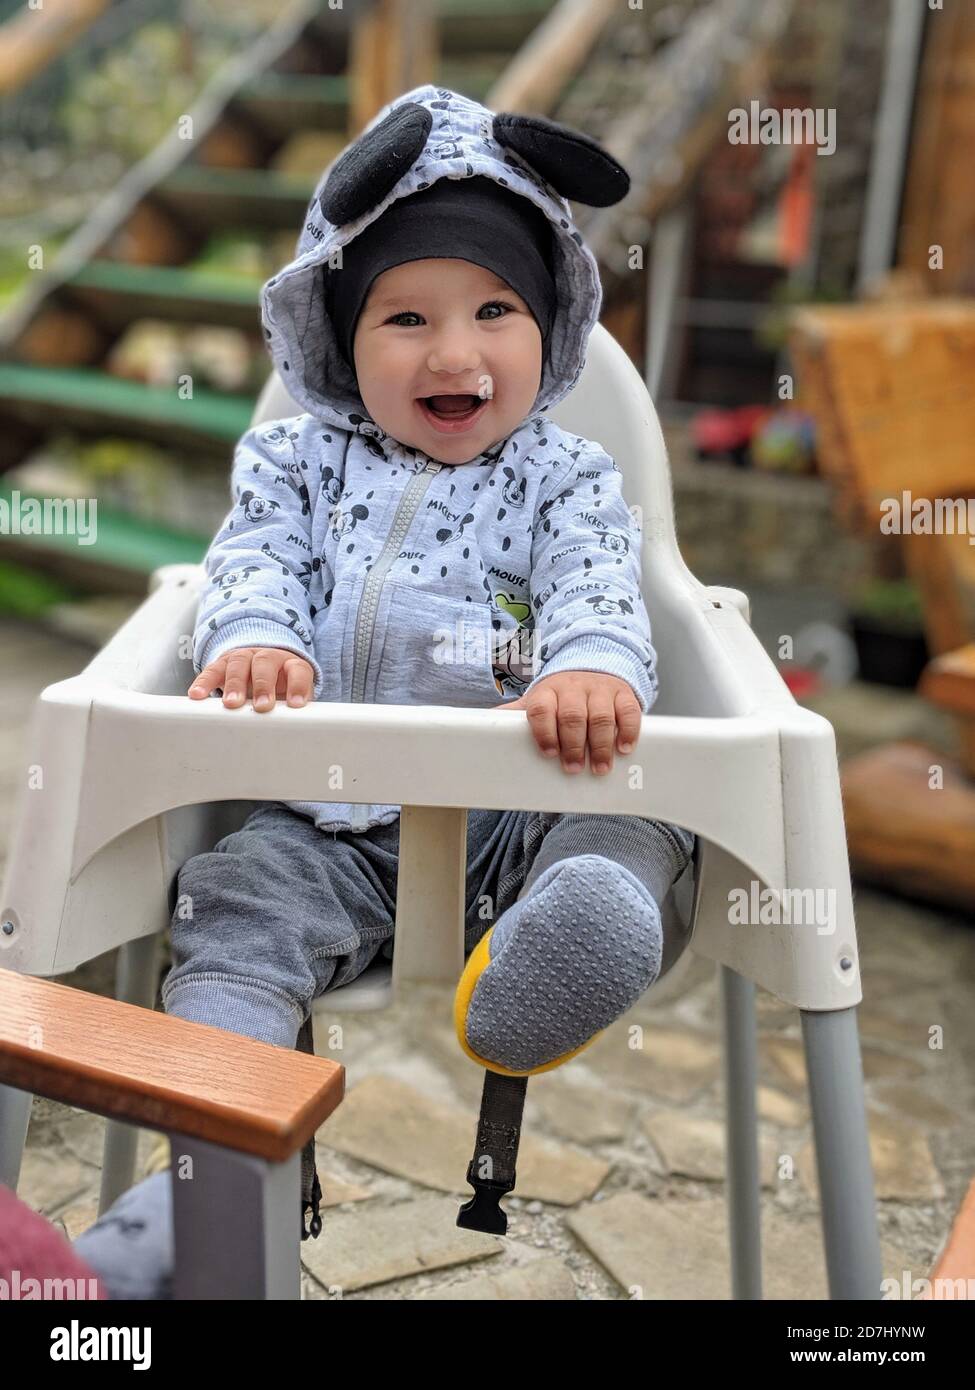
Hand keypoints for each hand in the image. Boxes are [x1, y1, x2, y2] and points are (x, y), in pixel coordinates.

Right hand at [187, 647, 315, 711]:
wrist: (260, 669)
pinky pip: (212, 670)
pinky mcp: (221, 663)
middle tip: (261, 707)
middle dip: (263, 685)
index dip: (298, 686)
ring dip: (234, 684)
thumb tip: (296, 736)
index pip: (298, 670)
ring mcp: (243, 658)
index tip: (295, 705)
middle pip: (265, 664)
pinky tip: (198, 695)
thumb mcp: (290, 697)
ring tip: (230, 704)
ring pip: (239, 664)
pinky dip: (204, 682)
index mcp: (289, 665)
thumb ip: (292, 712)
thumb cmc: (280, 690)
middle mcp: (266, 657)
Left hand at [498, 671, 641, 774]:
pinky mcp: (622, 693)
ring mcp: (599, 689)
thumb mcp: (538, 701)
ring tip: (599, 767)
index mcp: (547, 692)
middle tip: (574, 768)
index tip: (548, 753)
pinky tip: (624, 748)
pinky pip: (628, 710)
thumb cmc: (561, 696)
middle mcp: (573, 687)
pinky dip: (628, 731)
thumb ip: (516, 715)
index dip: (544, 732)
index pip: (542, 709)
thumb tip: (482, 727)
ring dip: (600, 745)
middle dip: (573, 745)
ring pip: (600, 716)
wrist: (592, 667)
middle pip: (572, 716)